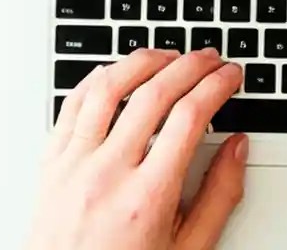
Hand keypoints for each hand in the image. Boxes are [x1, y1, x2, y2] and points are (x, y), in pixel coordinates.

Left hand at [27, 48, 248, 249]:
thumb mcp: (188, 249)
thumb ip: (219, 197)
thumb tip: (236, 149)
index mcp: (147, 198)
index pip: (189, 117)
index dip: (216, 86)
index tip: (230, 76)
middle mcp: (107, 175)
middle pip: (153, 94)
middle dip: (189, 65)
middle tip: (209, 58)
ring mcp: (73, 166)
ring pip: (107, 88)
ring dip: (142, 61)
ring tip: (167, 56)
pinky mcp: (50, 164)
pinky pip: (72, 105)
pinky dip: (97, 80)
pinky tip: (117, 73)